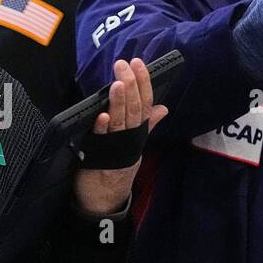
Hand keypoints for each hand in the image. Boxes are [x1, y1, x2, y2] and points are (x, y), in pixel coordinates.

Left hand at [73, 58, 170, 216]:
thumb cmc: (117, 169)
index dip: (143, 83)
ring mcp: (116, 148)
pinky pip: (102, 140)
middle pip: (134, 109)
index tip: (138, 63)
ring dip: (120, 102)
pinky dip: (103, 128)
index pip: (145, 103)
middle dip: (131, 85)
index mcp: (137, 132)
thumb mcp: (134, 145)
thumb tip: (163, 108)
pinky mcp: (99, 157)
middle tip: (125, 64)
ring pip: (121, 121)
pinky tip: (102, 115)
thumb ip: (147, 125)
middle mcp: (130, 138)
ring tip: (118, 83)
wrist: (105, 200)